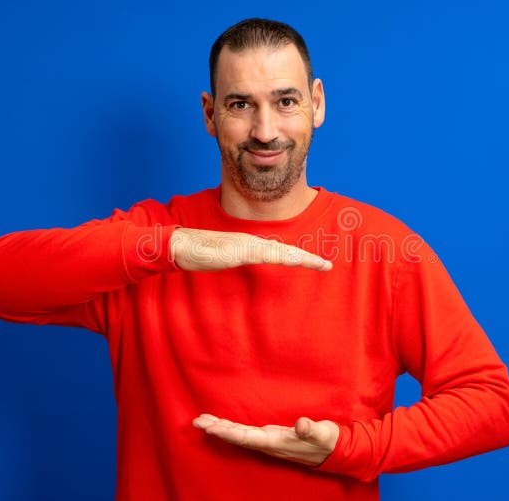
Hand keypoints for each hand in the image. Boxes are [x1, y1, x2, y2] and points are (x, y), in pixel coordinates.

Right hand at [170, 227, 331, 271]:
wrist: (180, 244)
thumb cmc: (199, 252)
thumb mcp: (224, 259)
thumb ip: (238, 260)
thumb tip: (248, 265)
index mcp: (251, 244)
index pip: (280, 251)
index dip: (299, 256)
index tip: (317, 264)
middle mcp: (252, 241)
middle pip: (285, 250)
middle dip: (308, 258)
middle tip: (328, 266)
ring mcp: (245, 244)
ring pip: (279, 251)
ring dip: (300, 257)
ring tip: (319, 264)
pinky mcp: (237, 250)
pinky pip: (263, 254)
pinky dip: (280, 257)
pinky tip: (292, 259)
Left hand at [192, 414, 339, 465]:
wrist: (334, 451)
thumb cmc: (327, 440)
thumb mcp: (322, 432)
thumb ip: (311, 429)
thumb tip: (300, 425)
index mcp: (276, 442)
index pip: (247, 438)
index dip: (228, 433)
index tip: (211, 427)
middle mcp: (268, 443)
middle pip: (237, 437)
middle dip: (217, 429)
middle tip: (197, 421)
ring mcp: (268, 440)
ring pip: (239, 435)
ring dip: (220, 428)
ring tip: (202, 421)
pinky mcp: (270, 436)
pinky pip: (245, 432)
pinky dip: (231, 427)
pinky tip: (222, 423)